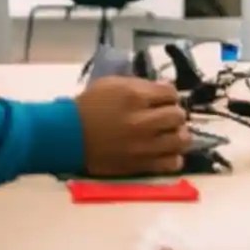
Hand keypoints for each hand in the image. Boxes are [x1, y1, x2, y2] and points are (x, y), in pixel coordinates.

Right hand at [75, 77, 191, 176]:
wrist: (68, 136)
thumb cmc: (89, 106)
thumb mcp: (113, 84)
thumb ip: (141, 85)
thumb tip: (164, 89)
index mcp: (135, 97)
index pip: (171, 93)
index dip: (169, 95)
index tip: (162, 100)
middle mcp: (142, 122)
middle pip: (178, 116)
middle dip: (174, 113)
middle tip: (165, 117)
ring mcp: (143, 146)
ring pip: (181, 140)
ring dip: (178, 135)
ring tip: (169, 134)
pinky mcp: (140, 165)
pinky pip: (171, 163)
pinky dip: (173, 157)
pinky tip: (165, 152)